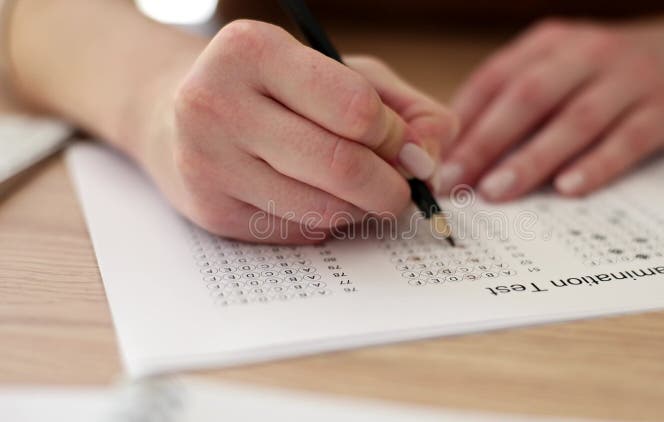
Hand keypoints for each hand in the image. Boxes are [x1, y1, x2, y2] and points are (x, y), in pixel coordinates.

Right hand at [132, 20, 456, 242]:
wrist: (172, 114)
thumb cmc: (272, 89)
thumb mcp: (339, 73)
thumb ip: (402, 107)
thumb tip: (430, 159)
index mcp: (252, 50)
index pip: (355, 107)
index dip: (395, 134)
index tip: (399, 141)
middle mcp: (217, 103)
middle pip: (341, 166)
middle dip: (391, 187)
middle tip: (401, 189)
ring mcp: (208, 162)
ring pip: (324, 208)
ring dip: (361, 208)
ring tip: (359, 190)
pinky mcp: (211, 211)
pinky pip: (299, 231)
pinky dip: (327, 221)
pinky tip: (315, 197)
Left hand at [443, 19, 663, 199]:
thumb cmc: (611, 71)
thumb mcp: (561, 65)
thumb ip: (515, 96)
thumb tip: (460, 146)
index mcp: (551, 43)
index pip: (496, 79)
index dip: (463, 121)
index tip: (434, 160)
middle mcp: (588, 53)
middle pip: (528, 97)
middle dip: (486, 142)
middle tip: (456, 181)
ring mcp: (630, 79)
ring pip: (575, 120)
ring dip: (532, 158)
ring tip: (497, 191)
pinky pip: (627, 140)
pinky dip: (596, 165)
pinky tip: (568, 189)